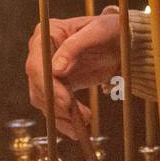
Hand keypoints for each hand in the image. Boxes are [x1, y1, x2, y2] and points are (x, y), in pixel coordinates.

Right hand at [26, 11, 121, 137]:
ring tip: (83, 126)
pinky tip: (77, 131)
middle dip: (58, 105)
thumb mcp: (97, 32)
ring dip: (61, 117)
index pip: (37, 65)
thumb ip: (74, 47)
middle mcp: (40, 53)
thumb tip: (56, 70)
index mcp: (46, 34)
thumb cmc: (110, 29)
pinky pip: (54, 107)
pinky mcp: (58, 86)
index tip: (67, 102)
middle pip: (38, 86)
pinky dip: (64, 121)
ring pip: (44, 100)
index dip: (49, 86)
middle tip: (82, 118)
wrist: (121, 40)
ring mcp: (47, 71)